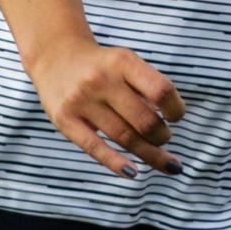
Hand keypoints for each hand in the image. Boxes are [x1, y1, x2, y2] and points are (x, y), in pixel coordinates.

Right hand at [27, 36, 185, 179]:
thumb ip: (146, 87)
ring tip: (162, 160)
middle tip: (164, 138)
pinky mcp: (64, 119)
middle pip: (144, 120)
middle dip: (162, 136)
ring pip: (124, 137)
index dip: (175, 109)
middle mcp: (101, 79)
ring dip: (149, 154)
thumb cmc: (101, 67)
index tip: (175, 117)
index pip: (160, 91)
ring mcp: (81, 100)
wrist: (55, 56)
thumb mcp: (125, 63)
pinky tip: (132, 173)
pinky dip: (116, 163)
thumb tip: (170, 124)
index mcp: (122, 61)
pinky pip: (95, 147)